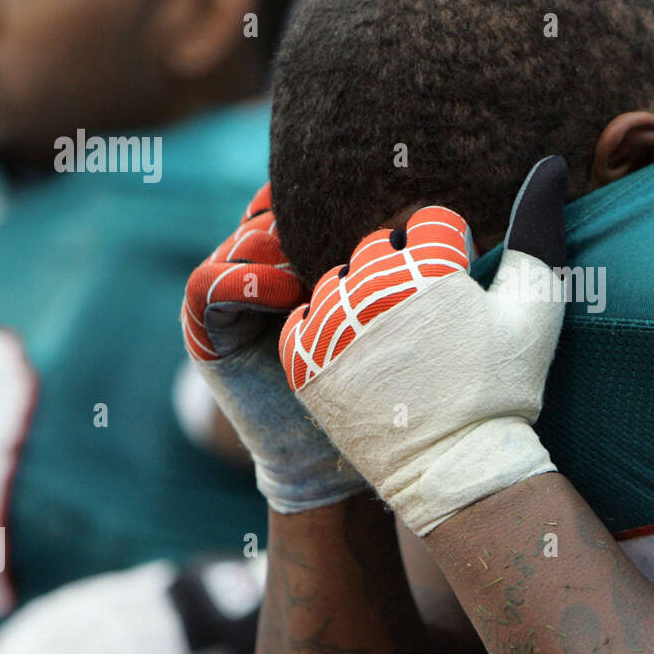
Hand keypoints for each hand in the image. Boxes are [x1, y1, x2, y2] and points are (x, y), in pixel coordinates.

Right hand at [182, 183, 365, 511]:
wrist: (328, 458)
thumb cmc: (372, 386)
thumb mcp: (388, 316)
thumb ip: (397, 270)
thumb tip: (448, 217)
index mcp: (300, 260)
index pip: (298, 202)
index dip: (323, 194)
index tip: (366, 198)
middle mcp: (260, 272)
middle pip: (268, 215)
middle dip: (301, 218)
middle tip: (344, 232)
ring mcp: (228, 299)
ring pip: (241, 242)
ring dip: (276, 245)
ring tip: (318, 268)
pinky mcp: (206, 330)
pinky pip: (207, 285)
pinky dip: (243, 280)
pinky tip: (288, 291)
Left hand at [280, 156, 569, 534]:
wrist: (458, 468)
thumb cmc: (504, 388)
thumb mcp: (536, 307)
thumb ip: (540, 231)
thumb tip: (552, 166)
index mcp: (427, 269)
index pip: (429, 223)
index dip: (451, 255)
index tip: (459, 295)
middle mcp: (372, 289)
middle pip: (377, 247)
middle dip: (401, 272)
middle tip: (426, 322)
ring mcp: (333, 327)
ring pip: (338, 280)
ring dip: (360, 298)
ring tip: (393, 341)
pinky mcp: (305, 363)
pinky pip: (302, 318)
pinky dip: (323, 328)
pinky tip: (356, 351)